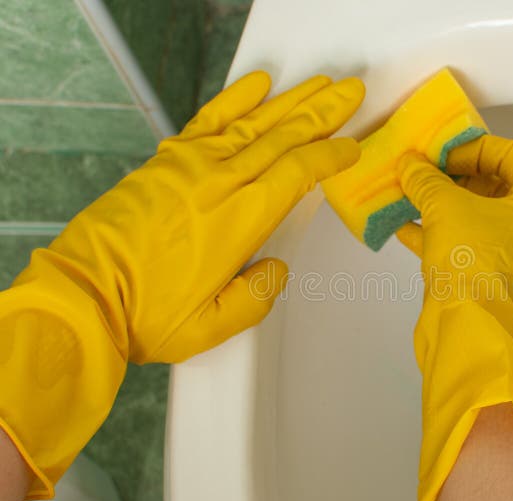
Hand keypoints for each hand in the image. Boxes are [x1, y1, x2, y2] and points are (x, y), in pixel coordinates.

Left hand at [0, 71, 364, 498]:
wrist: (83, 293)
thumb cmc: (147, 316)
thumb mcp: (212, 327)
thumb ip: (256, 298)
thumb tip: (275, 268)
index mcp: (241, 220)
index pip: (298, 173)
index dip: (330, 156)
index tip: (352, 146)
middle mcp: (222, 182)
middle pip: (283, 136)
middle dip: (322, 113)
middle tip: (351, 92)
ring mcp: (191, 165)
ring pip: (253, 122)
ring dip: (291, 101)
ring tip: (321, 83)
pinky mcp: (166, 160)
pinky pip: (208, 119)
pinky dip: (235, 99)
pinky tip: (258, 85)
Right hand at [394, 135, 512, 500]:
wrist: (469, 332)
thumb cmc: (474, 259)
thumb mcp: (447, 207)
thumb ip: (427, 180)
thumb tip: (409, 165)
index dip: (474, 146)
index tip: (440, 151)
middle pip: (494, 186)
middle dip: (452, 176)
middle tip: (421, 169)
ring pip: (476, 217)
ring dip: (440, 203)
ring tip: (408, 191)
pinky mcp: (489, 279)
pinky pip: (465, 244)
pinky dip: (437, 232)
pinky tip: (403, 224)